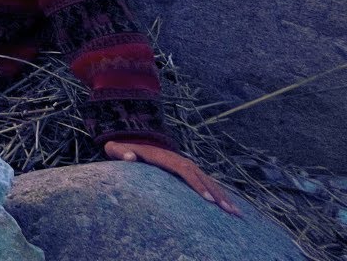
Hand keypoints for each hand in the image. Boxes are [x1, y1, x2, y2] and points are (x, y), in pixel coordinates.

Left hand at [105, 141, 240, 215]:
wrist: (132, 140)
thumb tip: (130, 157)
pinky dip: (218, 193)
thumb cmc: (122, 149)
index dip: (197, 185)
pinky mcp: (188, 170)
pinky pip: (206, 182)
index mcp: (165, 157)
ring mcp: (185, 164)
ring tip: (236, 213)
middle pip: (202, 177)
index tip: (208, 200)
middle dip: (217, 194)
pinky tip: (229, 206)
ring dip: (223, 195)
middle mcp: (179, 160)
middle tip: (230, 211)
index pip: (184, 171)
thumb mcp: (117, 149)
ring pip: (208, 180)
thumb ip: (121, 152)